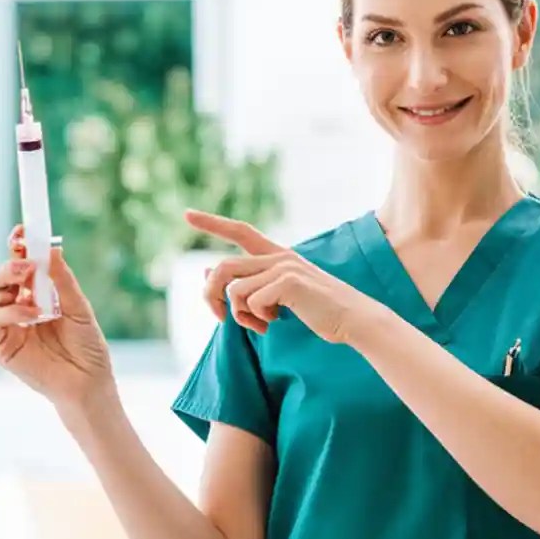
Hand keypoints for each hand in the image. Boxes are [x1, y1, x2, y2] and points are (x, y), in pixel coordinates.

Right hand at [0, 225, 115, 413]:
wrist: (89, 382)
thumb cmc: (87, 347)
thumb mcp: (78, 307)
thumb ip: (62, 280)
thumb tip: (51, 249)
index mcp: (37, 295)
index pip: (20, 266)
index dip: (17, 247)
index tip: (22, 231)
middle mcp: (19, 308)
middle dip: (8, 265)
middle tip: (25, 263)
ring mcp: (9, 328)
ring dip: (8, 285)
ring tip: (30, 286)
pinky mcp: (4, 347)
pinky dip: (12, 312)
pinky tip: (32, 314)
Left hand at [185, 209, 389, 343]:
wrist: (352, 320)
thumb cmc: (316, 309)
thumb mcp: (277, 295)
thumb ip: (246, 282)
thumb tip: (204, 273)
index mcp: (276, 255)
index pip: (240, 231)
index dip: (213, 223)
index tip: (187, 214)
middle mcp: (278, 256)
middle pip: (222, 267)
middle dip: (210, 295)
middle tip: (220, 318)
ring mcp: (284, 267)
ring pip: (234, 288)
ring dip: (239, 315)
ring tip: (260, 324)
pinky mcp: (289, 282)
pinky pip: (251, 301)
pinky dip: (256, 319)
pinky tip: (275, 323)